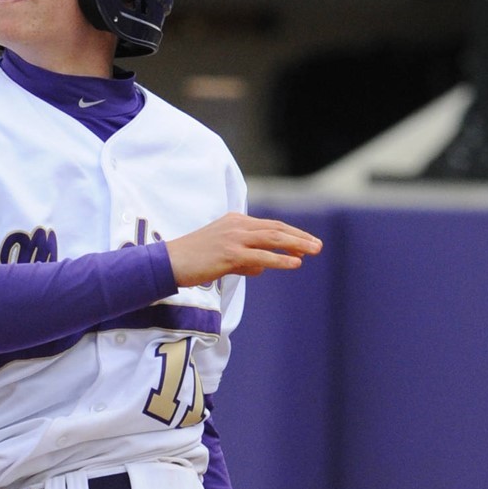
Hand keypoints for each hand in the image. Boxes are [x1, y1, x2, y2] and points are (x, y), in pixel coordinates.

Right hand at [165, 212, 321, 287]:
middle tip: (318, 246)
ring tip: (314, 251)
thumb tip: (262, 267)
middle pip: (276, 229)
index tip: (307, 242)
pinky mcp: (230, 254)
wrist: (169, 262)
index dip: (291, 233)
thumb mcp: (222, 255)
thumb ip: (244, 259)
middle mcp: (237, 225)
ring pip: (273, 239)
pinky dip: (281, 259)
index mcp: (235, 221)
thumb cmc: (193, 259)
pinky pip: (262, 256)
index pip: (270, 226)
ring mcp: (234, 238)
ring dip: (297, 245)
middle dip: (300, 237)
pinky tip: (296, 263)